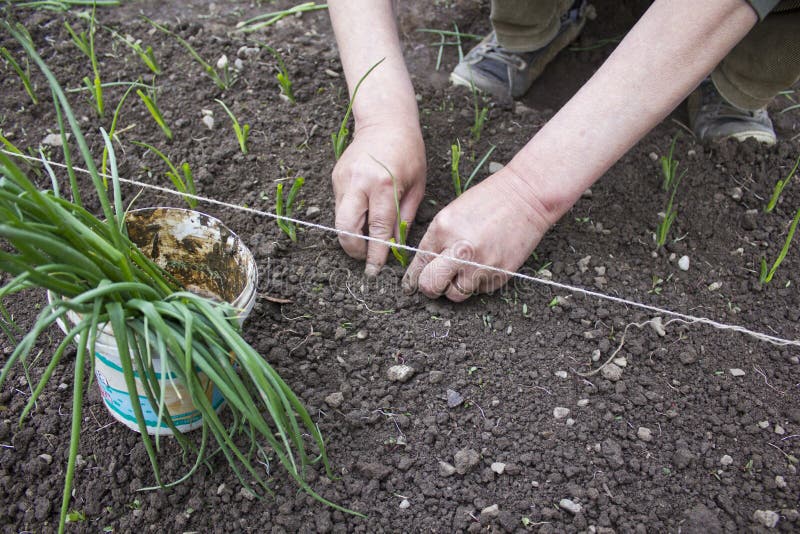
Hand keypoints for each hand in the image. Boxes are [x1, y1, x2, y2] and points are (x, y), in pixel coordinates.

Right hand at [332, 120, 425, 276]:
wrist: (385, 121)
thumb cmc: (408, 152)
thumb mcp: (416, 185)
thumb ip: (404, 217)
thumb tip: (396, 246)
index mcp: (383, 184)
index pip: (379, 228)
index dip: (377, 253)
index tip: (375, 270)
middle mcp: (359, 183)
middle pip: (346, 228)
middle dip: (354, 250)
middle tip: (365, 259)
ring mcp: (343, 180)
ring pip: (340, 220)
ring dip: (351, 235)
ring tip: (366, 240)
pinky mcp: (336, 178)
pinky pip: (341, 206)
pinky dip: (351, 217)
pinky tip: (364, 216)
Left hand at [401, 166, 554, 301]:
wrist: (526, 197)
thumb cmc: (488, 201)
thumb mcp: (452, 214)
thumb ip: (436, 240)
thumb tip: (423, 267)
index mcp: (443, 230)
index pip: (419, 264)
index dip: (414, 277)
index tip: (413, 283)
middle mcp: (459, 251)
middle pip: (431, 287)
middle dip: (430, 286)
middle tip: (436, 281)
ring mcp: (480, 265)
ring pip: (455, 294)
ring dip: (456, 285)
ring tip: (465, 268)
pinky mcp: (499, 275)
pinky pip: (479, 289)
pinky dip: (478, 281)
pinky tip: (486, 261)